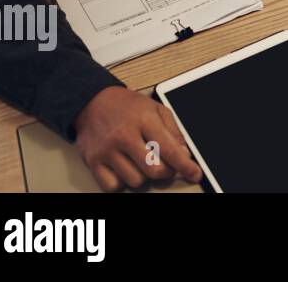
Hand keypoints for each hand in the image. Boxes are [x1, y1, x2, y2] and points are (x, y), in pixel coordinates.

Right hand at [74, 86, 202, 190]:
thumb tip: (185, 154)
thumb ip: (173, 131)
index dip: (185, 166)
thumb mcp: (156, 109)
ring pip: (135, 181)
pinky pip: (112, 186)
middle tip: (165, 164)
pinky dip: (121, 182)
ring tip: (140, 161)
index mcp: (144, 120)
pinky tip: (124, 168)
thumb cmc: (127, 106)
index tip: (195, 174)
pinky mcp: (93, 162)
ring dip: (143, 176)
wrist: (92, 102)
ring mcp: (107, 151)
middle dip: (165, 171)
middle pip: (154, 170)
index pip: (170, 150)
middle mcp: (124, 136)